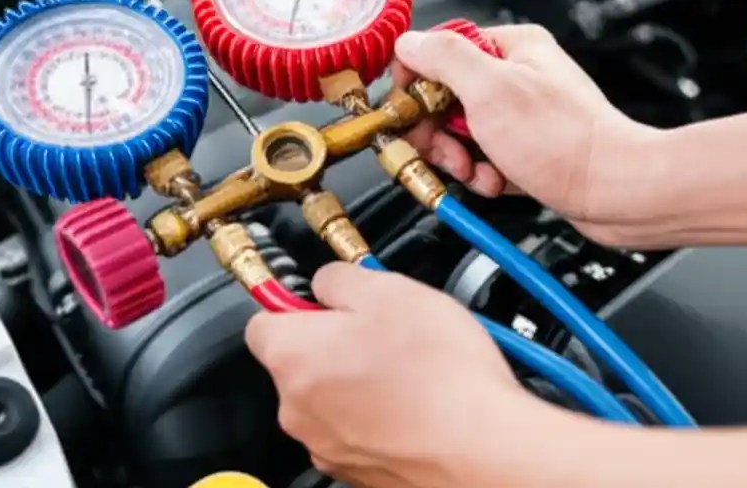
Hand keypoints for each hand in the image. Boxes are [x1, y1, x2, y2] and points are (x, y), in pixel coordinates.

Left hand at [245, 263, 546, 486]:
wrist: (483, 450)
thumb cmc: (440, 377)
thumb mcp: (390, 290)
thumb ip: (342, 278)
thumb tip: (328, 281)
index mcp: (292, 357)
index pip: (263, 317)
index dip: (295, 300)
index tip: (321, 297)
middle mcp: (297, 409)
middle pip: (300, 361)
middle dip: (335, 342)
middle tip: (384, 329)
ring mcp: (327, 447)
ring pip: (331, 398)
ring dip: (360, 380)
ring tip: (413, 368)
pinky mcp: (360, 472)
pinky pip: (358, 431)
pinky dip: (381, 415)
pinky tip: (419, 402)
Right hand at [393, 25, 659, 244]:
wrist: (615, 192)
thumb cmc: (568, 141)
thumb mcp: (491, 90)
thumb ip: (445, 59)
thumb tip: (409, 43)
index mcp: (510, 48)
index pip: (439, 51)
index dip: (417, 85)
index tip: (409, 113)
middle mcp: (516, 76)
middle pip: (445, 96)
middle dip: (438, 131)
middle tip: (446, 150)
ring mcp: (521, 114)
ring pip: (461, 132)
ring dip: (459, 157)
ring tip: (476, 171)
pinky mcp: (526, 149)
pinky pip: (484, 158)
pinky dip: (482, 175)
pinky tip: (496, 182)